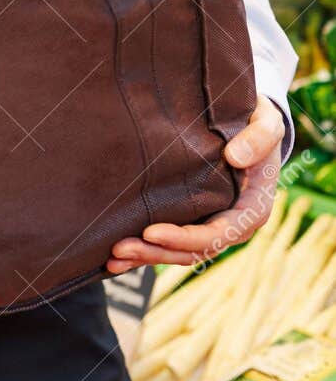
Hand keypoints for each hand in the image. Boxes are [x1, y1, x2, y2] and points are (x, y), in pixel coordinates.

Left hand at [106, 95, 284, 274]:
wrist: (249, 122)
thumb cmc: (257, 123)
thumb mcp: (267, 122)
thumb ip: (260, 136)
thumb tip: (235, 157)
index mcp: (252, 210)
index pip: (216, 235)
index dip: (183, 238)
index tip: (150, 231)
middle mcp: (232, 225)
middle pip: (192, 251)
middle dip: (155, 252)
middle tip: (118, 249)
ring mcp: (212, 224)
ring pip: (179, 252)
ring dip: (146, 256)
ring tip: (112, 257)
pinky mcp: (194, 218)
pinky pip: (171, 242)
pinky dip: (146, 249)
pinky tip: (116, 258)